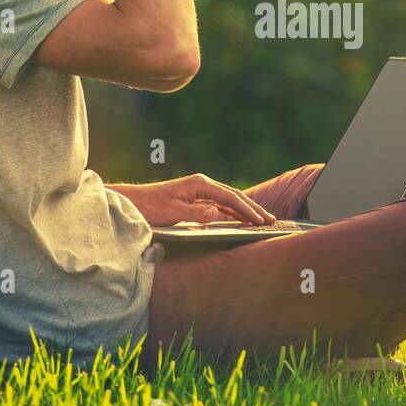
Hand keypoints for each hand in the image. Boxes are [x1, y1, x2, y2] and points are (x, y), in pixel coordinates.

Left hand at [110, 174, 276, 226]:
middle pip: (234, 196)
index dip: (247, 210)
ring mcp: (200, 191)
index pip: (230, 197)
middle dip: (254, 209)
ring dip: (246, 211)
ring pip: (229, 200)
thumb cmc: (150, 207)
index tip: (260, 221)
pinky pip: (220, 205)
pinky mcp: (196, 199)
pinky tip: (242, 219)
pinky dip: (234, 212)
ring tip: (263, 221)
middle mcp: (202, 184)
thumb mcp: (173, 212)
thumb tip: (219, 214)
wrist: (132, 202)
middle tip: (272, 221)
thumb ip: (196, 213)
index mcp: (200, 184)